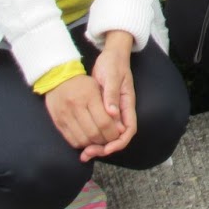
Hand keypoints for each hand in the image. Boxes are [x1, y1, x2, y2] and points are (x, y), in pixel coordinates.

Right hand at [44, 72, 124, 155]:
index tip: (117, 134)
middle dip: (105, 140)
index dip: (113, 132)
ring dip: (94, 143)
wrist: (57, 78)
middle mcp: (75, 107)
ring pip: (83, 140)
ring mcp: (64, 116)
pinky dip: (83, 143)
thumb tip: (120, 127)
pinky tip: (88, 138)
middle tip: (109, 139)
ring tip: (100, 139)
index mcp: (89, 96)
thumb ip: (110, 105)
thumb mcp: (99, 87)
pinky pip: (72, 140)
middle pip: (94, 133)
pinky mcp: (57, 122)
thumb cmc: (83, 83)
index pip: (104, 122)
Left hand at [84, 32, 136, 160]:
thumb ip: (111, 94)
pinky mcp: (102, 110)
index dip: (118, 142)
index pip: (128, 130)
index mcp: (127, 105)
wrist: (110, 55)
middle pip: (117, 138)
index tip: (106, 148)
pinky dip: (91, 137)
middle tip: (88, 153)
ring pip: (107, 136)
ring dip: (97, 146)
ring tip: (83, 152)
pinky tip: (80, 140)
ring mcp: (112, 112)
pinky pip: (98, 128)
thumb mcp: (112, 76)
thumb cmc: (113, 64)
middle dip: (104, 148)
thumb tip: (112, 113)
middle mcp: (121, 112)